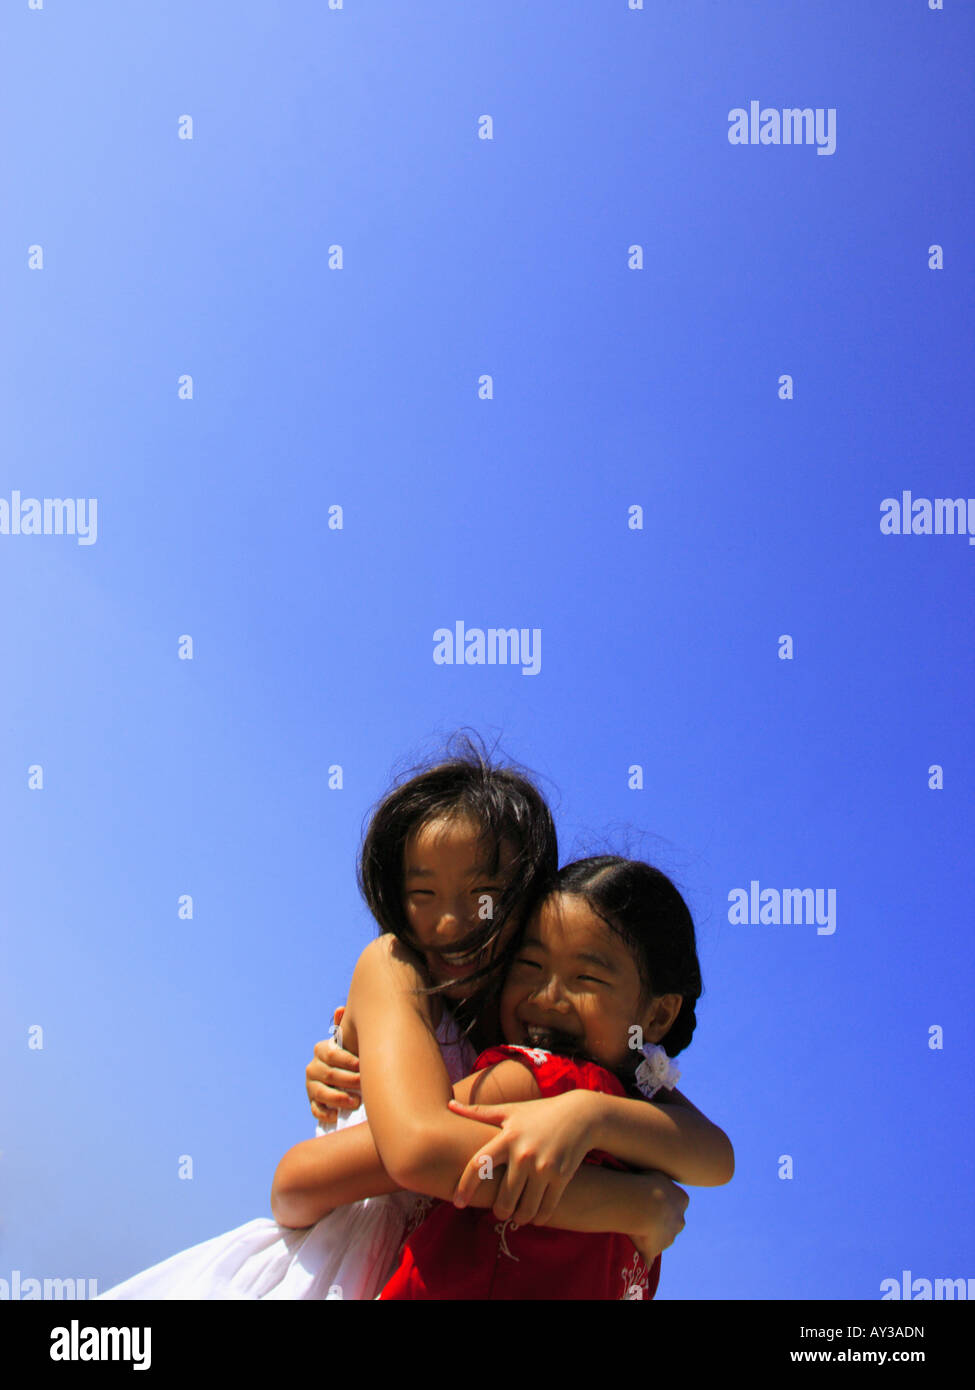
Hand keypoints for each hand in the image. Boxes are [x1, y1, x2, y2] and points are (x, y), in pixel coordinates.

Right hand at [306, 1006, 360, 1123]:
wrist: (347, 1080)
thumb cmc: (353, 1058)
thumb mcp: (351, 1043)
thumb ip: (345, 1028)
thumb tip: (340, 1008)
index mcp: (322, 1050)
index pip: (332, 1054)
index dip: (348, 1061)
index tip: (363, 1066)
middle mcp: (313, 1067)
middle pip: (329, 1074)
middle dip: (348, 1080)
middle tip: (364, 1085)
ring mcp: (311, 1086)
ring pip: (321, 1093)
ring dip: (339, 1098)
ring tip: (356, 1102)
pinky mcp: (313, 1103)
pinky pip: (316, 1110)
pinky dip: (326, 1113)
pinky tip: (338, 1114)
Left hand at [447, 1090, 595, 1226]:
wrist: (580, 1115)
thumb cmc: (539, 1113)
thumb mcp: (510, 1110)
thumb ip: (479, 1112)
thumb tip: (449, 1105)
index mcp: (507, 1137)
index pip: (478, 1165)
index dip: (465, 1187)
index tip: (457, 1203)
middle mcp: (524, 1153)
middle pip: (503, 1199)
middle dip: (499, 1211)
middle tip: (499, 1211)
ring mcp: (544, 1167)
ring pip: (525, 1210)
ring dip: (519, 1218)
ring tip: (516, 1215)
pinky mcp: (562, 1177)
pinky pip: (546, 1209)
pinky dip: (538, 1218)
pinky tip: (535, 1216)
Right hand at [630, 1170, 687, 1264]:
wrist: (642, 1204)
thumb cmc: (646, 1183)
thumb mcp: (655, 1173)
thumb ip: (658, 1179)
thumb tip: (652, 1179)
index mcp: (681, 1200)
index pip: (676, 1203)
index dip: (663, 1202)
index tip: (650, 1198)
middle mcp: (679, 1220)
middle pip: (672, 1222)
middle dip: (661, 1221)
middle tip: (642, 1214)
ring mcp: (668, 1237)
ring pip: (661, 1238)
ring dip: (651, 1236)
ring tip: (632, 1228)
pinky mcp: (654, 1251)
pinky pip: (648, 1257)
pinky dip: (643, 1258)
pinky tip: (633, 1257)